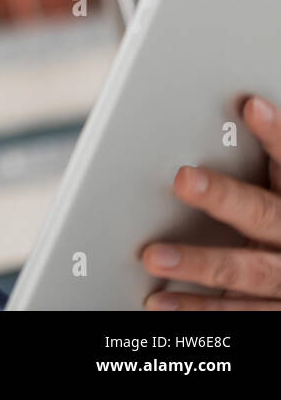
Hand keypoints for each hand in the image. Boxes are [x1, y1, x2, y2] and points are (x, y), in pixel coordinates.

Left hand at [140, 95, 280, 309]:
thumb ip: (268, 169)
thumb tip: (239, 109)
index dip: (277, 135)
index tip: (252, 105)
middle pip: (263, 215)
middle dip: (224, 197)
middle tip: (184, 179)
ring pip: (247, 272)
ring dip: (198, 264)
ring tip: (152, 256)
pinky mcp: (278, 312)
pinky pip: (239, 314)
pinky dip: (197, 309)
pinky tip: (159, 302)